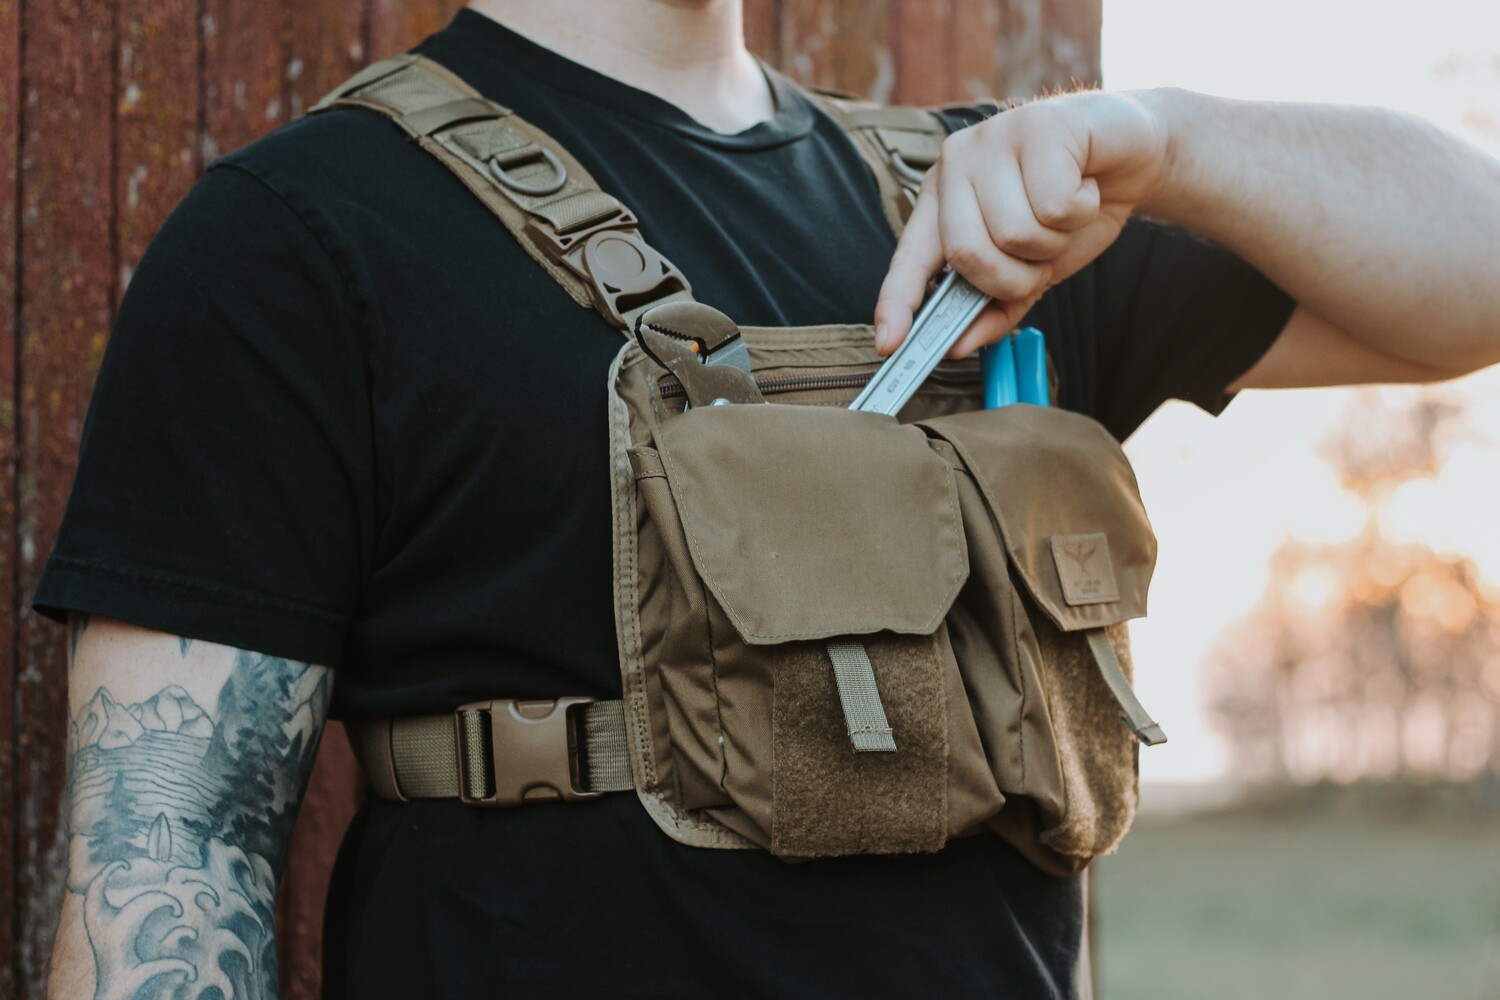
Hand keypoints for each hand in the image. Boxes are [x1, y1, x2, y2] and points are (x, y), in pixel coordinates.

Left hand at [873, 90, 1169, 356]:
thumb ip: (994, 305)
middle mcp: (956, 164)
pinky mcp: (1036, 125)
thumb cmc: (1073, 209)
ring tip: (1067, 210)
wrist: (1133, 154)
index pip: (910, 259)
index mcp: (942, 199)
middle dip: (1014, 277)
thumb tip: (958, 345)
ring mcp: (992, 139)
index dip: (897, 303)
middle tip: (1042, 254)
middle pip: (968, 254)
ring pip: (1015, 233)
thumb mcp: (1031, 267)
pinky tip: (1085, 185)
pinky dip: (1082, 210)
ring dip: (1055, 240)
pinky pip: (1055, 206)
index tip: (888, 344)